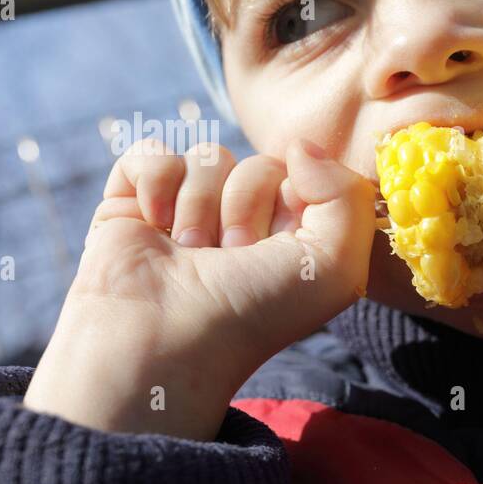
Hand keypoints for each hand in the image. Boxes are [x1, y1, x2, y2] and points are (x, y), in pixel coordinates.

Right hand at [24, 138, 375, 439]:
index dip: (294, 200)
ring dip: (200, 205)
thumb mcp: (335, 268)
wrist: (164, 338)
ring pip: (208, 157)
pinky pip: (153, 151)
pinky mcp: (134, 203)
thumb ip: (347, 196)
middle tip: (231, 256)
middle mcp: (245, 223)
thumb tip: (301, 145)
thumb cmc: (253, 312)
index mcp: (294, 237)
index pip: (307, 175)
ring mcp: (188, 211)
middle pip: (259, 163)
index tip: (278, 245)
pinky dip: (155, 181)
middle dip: (245, 206)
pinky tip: (153, 222)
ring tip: (191, 252)